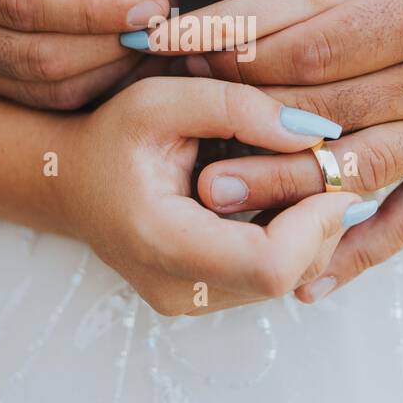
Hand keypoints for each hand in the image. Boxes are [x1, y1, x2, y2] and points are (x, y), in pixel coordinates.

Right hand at [0, 0, 172, 107]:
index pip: (26, 1)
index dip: (94, 7)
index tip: (152, 0)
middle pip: (43, 56)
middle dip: (113, 40)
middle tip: (165, 18)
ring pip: (55, 88)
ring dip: (116, 64)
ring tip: (157, 32)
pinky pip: (60, 100)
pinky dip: (107, 80)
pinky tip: (139, 55)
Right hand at [55, 77, 372, 314]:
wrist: (70, 182)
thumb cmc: (112, 135)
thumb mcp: (162, 99)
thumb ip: (237, 106)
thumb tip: (315, 132)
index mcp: (161, 242)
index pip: (269, 265)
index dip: (316, 225)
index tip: (332, 177)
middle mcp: (177, 289)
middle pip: (289, 277)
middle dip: (322, 224)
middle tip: (326, 169)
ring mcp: (191, 302)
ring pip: (289, 282)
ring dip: (312, 232)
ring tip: (297, 176)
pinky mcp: (204, 300)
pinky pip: (272, 280)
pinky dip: (292, 241)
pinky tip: (278, 196)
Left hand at [189, 0, 402, 300]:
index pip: (322, 45)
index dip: (251, 52)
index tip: (193, 51)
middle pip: (327, 112)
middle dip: (248, 119)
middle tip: (175, 127)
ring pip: (361, 173)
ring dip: (288, 190)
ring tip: (217, 204)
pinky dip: (364, 254)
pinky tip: (312, 282)